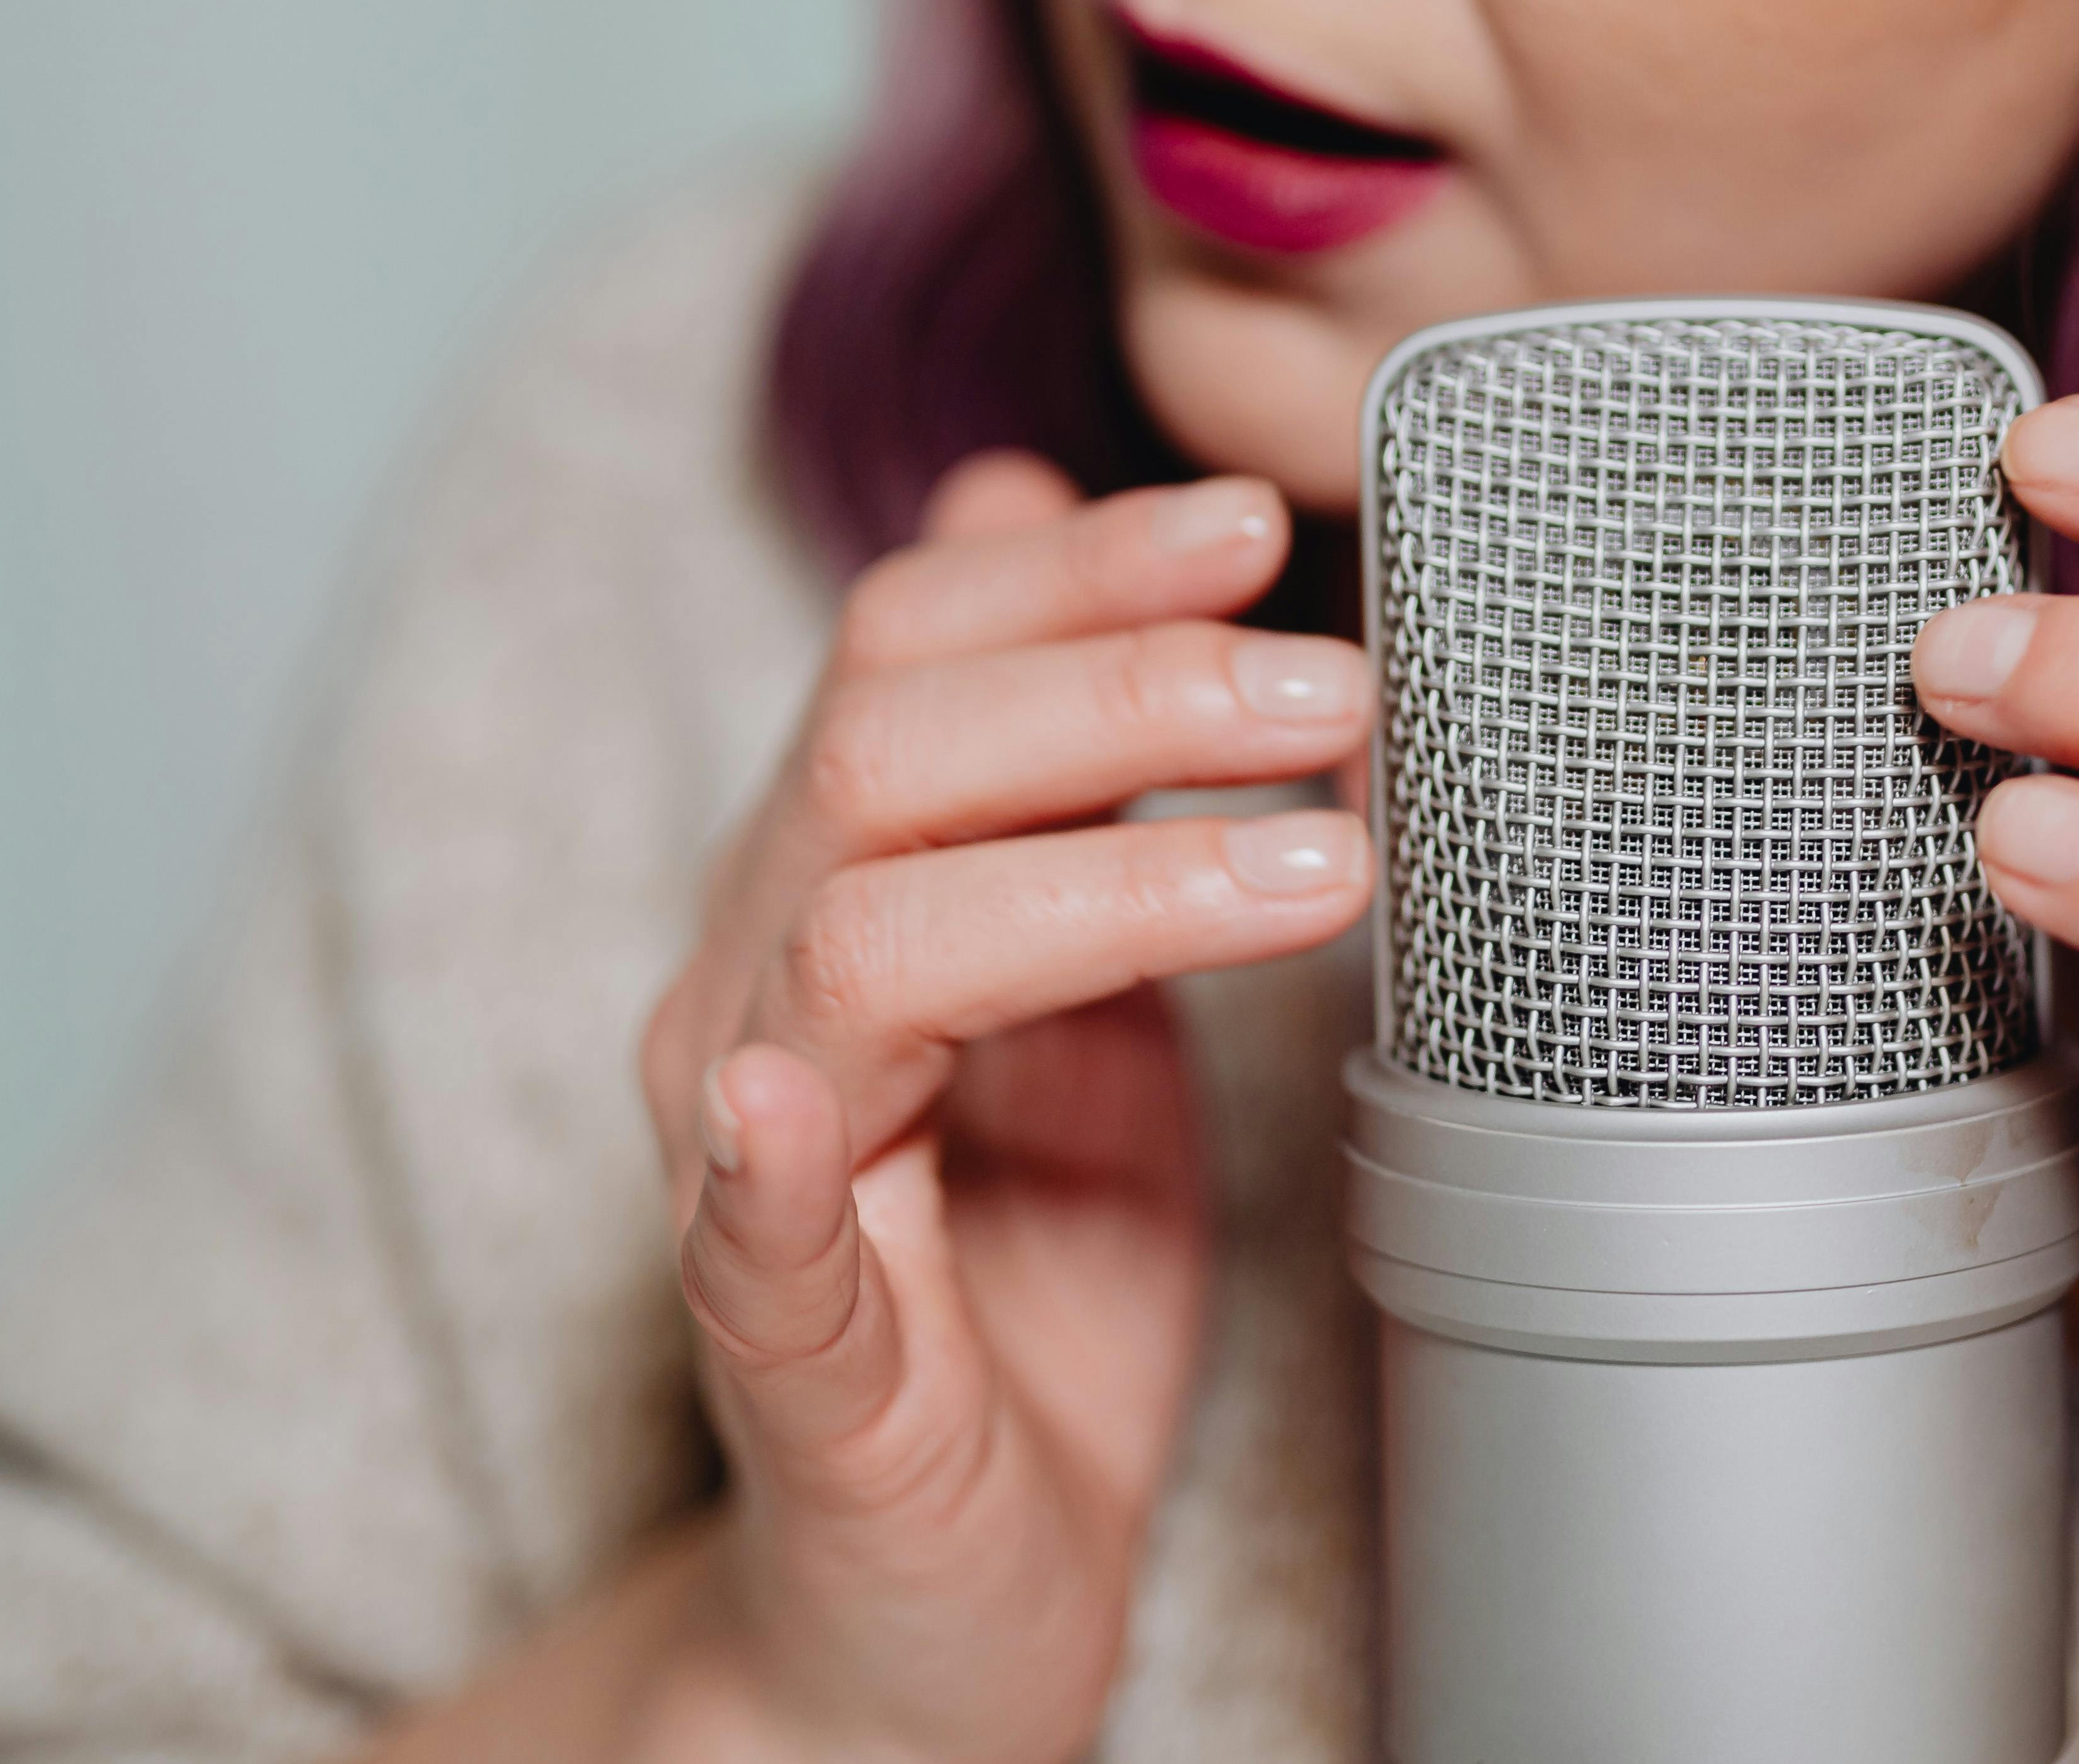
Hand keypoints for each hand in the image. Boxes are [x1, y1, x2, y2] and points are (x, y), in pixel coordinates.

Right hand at [630, 454, 1373, 1763]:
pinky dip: (764, 1164)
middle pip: (885, 757)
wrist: (953, 1588)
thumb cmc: (1032, 1271)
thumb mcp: (1089, 974)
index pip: (911, 649)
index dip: (1074, 568)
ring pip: (860, 950)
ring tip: (1316, 866)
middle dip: (1122, 688)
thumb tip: (1026, 490)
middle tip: (1334, 685)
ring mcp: (759, 1181)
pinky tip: (789, 1101)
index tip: (1251, 527)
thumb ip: (1061, 765)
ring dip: (1097, 883)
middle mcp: (766, 999)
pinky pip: (744, 1246)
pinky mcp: (792, 1365)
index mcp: (840, 893)